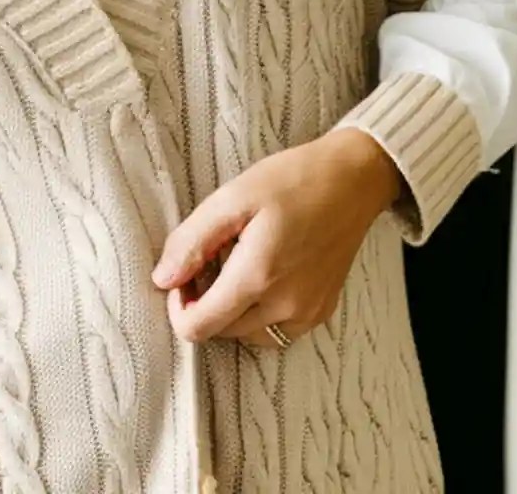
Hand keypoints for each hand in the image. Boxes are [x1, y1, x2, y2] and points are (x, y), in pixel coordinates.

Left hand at [151, 129, 402, 346]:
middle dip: (204, 304)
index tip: (183, 276)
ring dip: (230, 312)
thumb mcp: (231, 199)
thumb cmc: (292, 181)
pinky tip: (261, 278)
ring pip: (246, 335)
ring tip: (236, 268)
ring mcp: (307, 313)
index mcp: (257, 277)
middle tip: (210, 261)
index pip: (198, 327)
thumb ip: (192, 242)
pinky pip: (274, 331)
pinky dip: (257, 314)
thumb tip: (162, 279)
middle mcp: (285, 305)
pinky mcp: (320, 312)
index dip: (178, 307)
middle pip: (219, 332)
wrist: (354, 180)